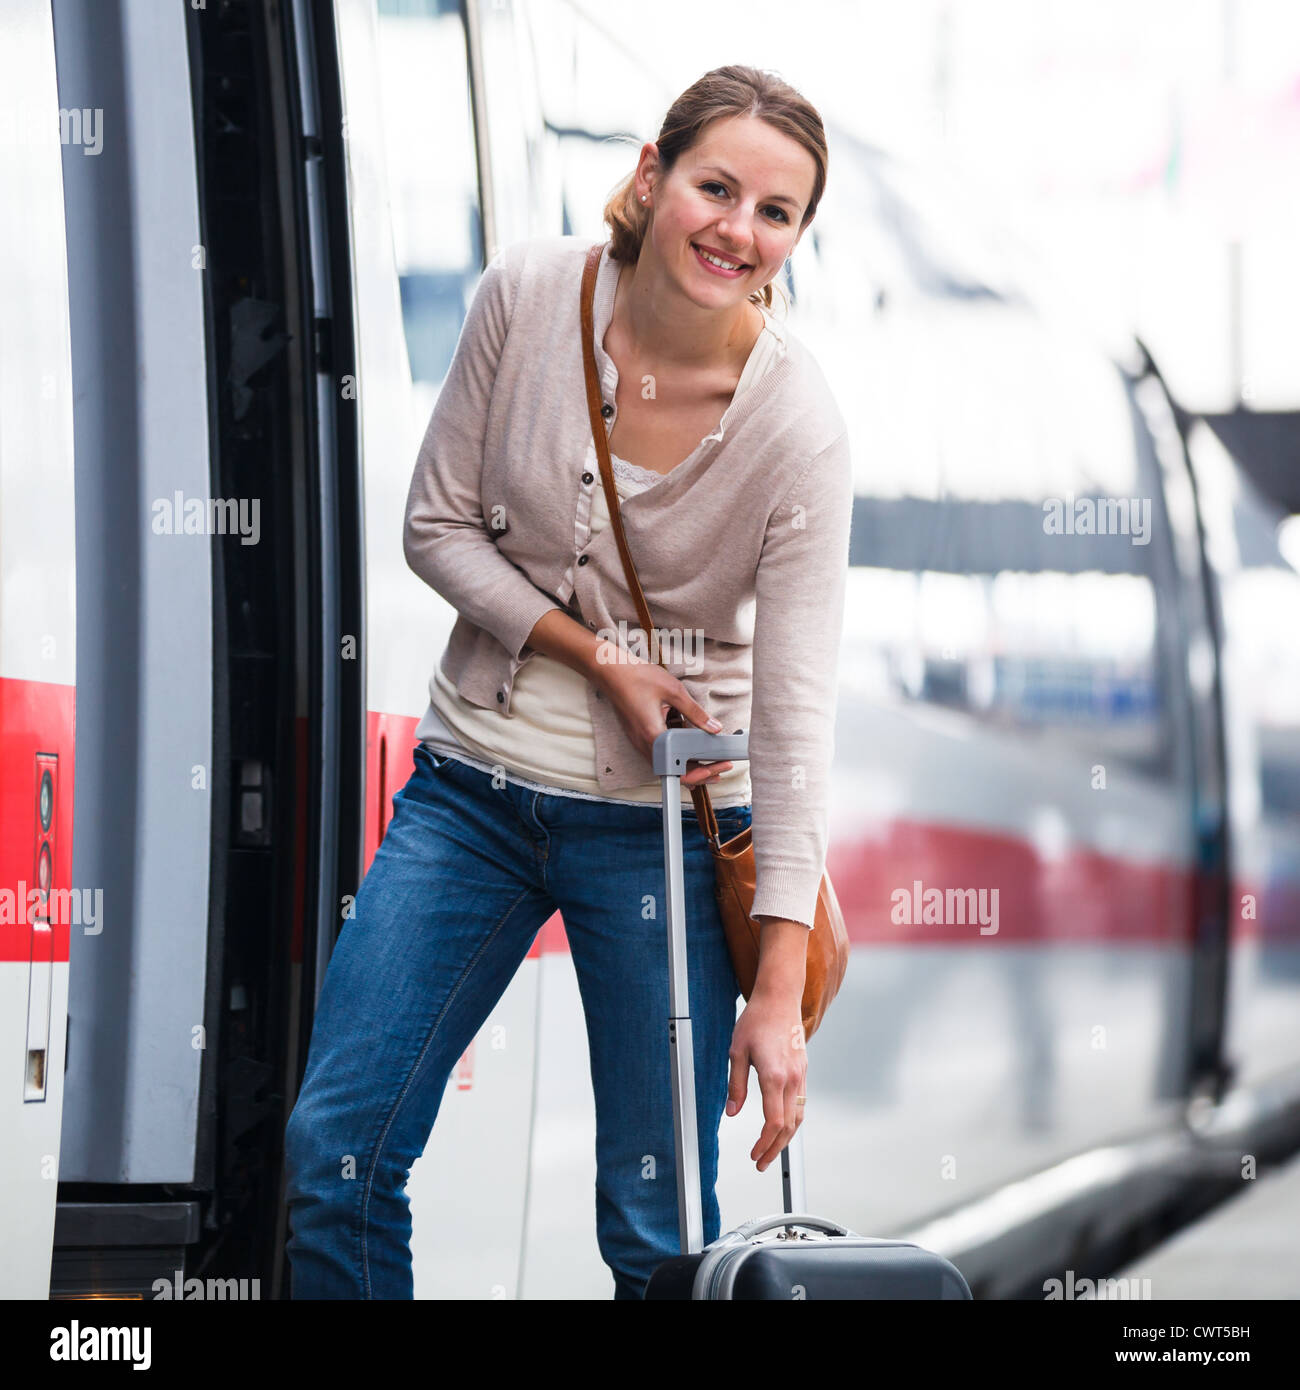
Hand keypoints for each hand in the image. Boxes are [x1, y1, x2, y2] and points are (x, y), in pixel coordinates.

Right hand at [588, 644, 732, 788]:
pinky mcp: (638, 737)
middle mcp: (644, 745)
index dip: (703, 772)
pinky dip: (676, 758)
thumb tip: (715, 727)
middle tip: (721, 766)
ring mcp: (639, 743)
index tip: (719, 765)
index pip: (681, 769)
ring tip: (710, 762)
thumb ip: (696, 713)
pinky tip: (689, 750)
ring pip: (667, 766)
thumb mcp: (674, 691)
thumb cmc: (637, 678)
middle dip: (701, 773)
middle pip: (675, 773)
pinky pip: (659, 755)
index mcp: (654, 736)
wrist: (610, 671)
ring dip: (689, 767)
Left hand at [725, 987, 807, 1171]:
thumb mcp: (736, 1052)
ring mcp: (801, 1074)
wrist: (780, 997)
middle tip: (761, 1164)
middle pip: (789, 1126)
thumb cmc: (756, 1021)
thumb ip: (736, 1085)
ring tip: (772, 1151)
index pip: (773, 1122)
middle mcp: (792, 1078)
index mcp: (773, 1075)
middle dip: (775, 1149)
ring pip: (798, 1117)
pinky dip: (792, 1120)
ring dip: (786, 1138)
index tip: (753, 1155)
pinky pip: (801, 1103)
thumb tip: (731, 1113)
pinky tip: (782, 1126)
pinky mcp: (803, 1070)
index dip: (764, 1144)